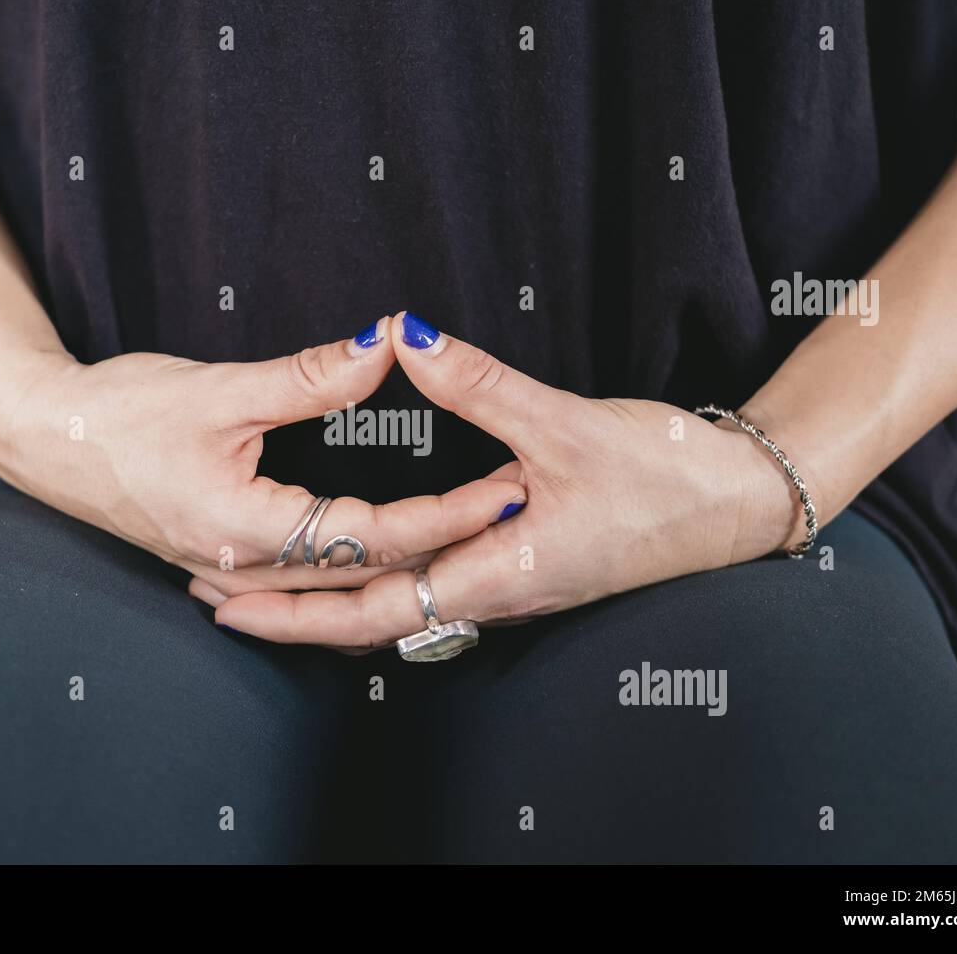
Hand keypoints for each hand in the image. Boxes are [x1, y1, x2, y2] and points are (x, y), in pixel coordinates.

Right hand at [0, 315, 526, 596]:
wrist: (45, 439)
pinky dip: (354, 578)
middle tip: (505, 513)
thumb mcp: (219, 387)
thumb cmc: (118, 412)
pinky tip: (382, 565)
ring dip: (404, 568)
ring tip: (463, 538)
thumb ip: (308, 376)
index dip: (446, 516)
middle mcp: (244, 568)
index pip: (373, 534)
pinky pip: (305, 588)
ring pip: (339, 592)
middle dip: (443, 546)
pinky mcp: (221, 564)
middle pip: (366, 574)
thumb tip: (384, 346)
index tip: (502, 492)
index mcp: (248, 530)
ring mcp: (230, 575)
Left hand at [206, 313, 801, 647]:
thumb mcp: (566, 424)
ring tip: (268, 589)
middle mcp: (496, 594)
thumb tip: (407, 333)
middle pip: (373, 623)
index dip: (297, 609)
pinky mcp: (525, 570)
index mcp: (498, 572)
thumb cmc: (664, 476)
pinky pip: (433, 593)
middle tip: (220, 602)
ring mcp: (510, 587)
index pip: (373, 608)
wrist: (736, 506)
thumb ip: (480, 383)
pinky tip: (359, 567)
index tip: (231, 601)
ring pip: (402, 612)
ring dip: (332, 604)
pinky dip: (380, 587)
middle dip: (296, 619)